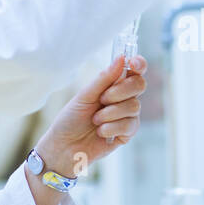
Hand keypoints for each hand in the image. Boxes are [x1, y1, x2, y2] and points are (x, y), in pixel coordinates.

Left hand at [35, 54, 148, 178]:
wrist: (64, 146)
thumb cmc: (71, 119)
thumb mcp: (85, 95)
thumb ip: (104, 78)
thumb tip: (122, 58)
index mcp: (113, 85)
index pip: (135, 71)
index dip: (139, 64)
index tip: (133, 64)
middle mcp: (123, 99)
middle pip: (139, 85)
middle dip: (119, 91)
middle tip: (101, 99)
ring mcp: (127, 116)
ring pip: (134, 106)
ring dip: (110, 113)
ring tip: (95, 120)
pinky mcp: (127, 134)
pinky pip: (129, 125)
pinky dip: (111, 128)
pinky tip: (100, 132)